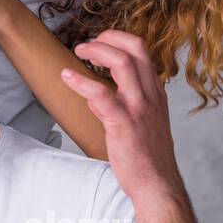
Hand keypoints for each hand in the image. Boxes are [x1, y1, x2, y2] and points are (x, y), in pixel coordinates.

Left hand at [58, 30, 183, 200]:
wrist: (157, 184)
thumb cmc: (147, 155)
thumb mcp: (143, 121)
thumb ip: (124, 103)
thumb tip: (98, 92)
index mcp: (155, 93)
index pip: (143, 51)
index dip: (119, 39)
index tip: (100, 41)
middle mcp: (150, 95)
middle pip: (135, 49)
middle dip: (108, 38)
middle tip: (85, 45)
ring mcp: (138, 108)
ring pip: (122, 63)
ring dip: (96, 51)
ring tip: (77, 52)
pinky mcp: (123, 123)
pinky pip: (101, 93)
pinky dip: (80, 81)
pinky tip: (66, 77)